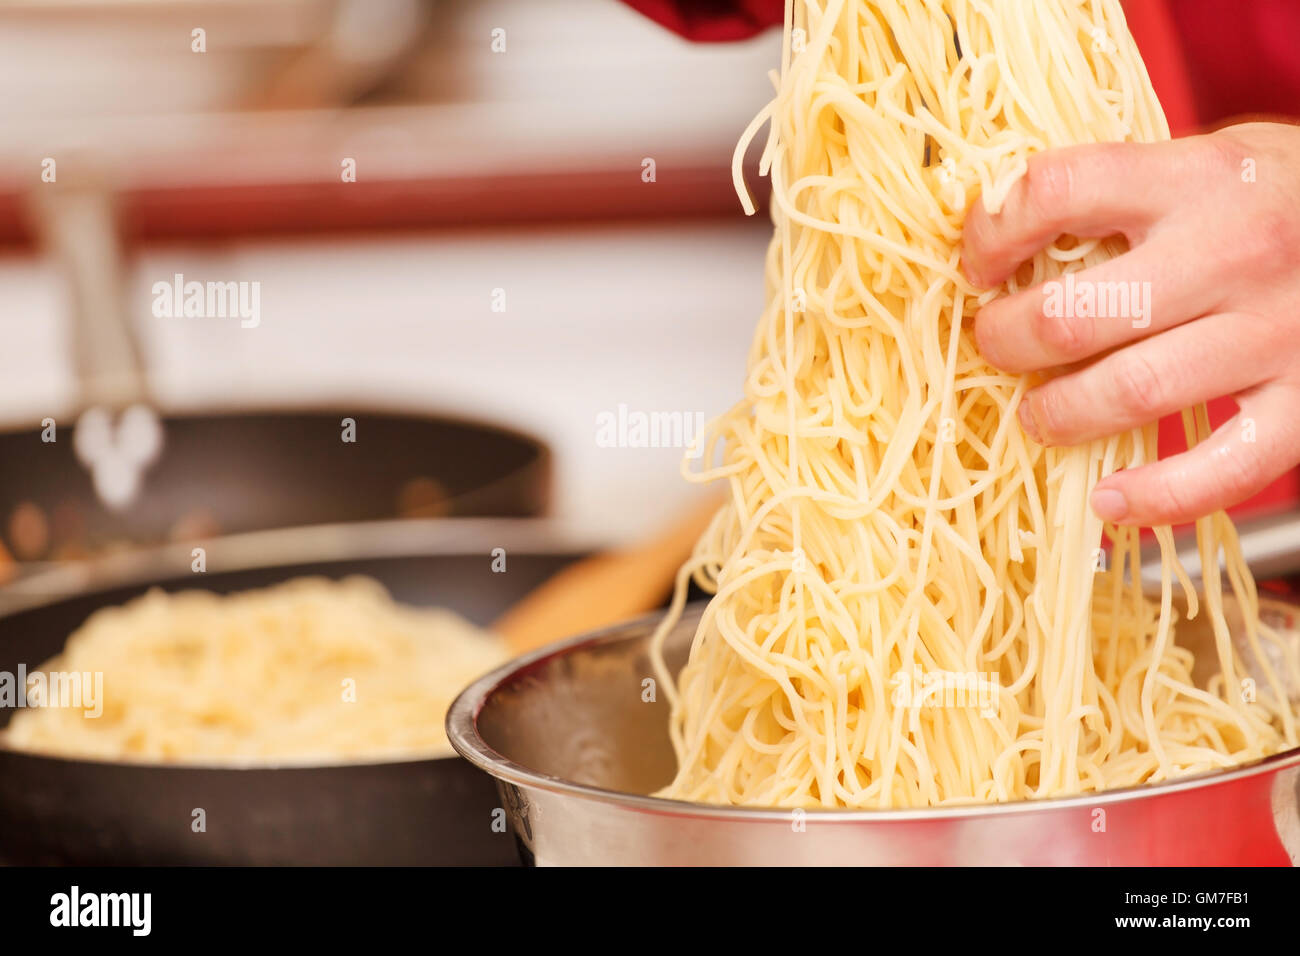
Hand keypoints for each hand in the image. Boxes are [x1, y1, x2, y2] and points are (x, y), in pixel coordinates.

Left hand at [963, 122, 1299, 526]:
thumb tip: (995, 223)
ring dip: (1061, 414)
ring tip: (1041, 413)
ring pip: (1132, 392)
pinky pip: (1222, 468)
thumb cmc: (1276, 198)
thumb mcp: (1202, 162)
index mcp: (1196, 178)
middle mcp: (1235, 251)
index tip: (980, 267)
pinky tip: (1109, 498)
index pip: (1060, 190)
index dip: (992, 233)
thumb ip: (1117, 192)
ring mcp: (1275, 331)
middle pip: (1076, 315)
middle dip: (1007, 341)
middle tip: (998, 347)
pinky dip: (1157, 497)